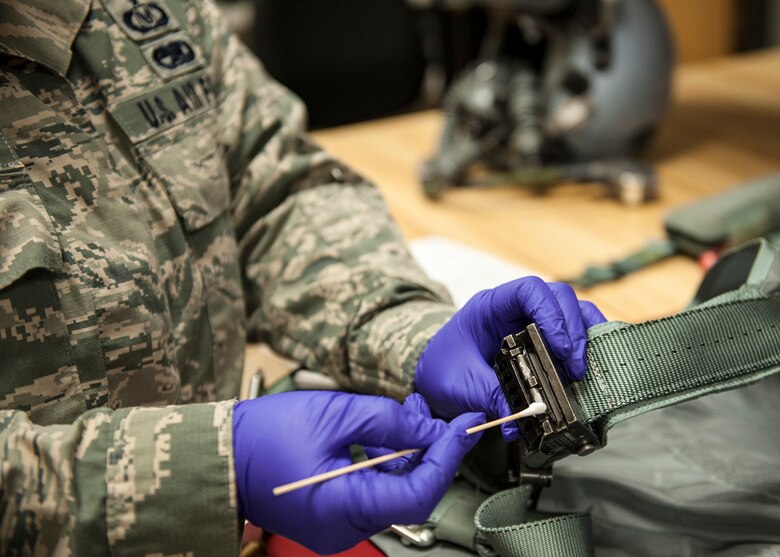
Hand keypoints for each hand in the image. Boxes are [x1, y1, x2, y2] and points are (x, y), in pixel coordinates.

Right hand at [232, 391, 483, 553]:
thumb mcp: (336, 415)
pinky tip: (385, 433)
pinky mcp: (330, 516)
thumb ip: (390, 423)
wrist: (218, 454)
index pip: (419, 492)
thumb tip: (432, 432)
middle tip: (435, 414)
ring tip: (408, 414)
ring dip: (406, 454)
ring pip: (391, 492)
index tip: (464, 428)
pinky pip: (370, 493)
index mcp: (345, 509)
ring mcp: (336, 527)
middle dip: (427, 451)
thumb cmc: (263, 436)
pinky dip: (384, 463)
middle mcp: (344, 529)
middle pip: (408, 493)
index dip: (446, 458)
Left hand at [414, 277, 605, 437]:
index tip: (559, 348)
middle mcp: (515, 308)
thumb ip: (491, 396)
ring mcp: (532, 322)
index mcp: (490, 306)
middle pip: (560, 298)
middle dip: (574, 331)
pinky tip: (584, 373)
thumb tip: (521, 418)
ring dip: (585, 340)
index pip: (529, 290)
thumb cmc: (442, 370)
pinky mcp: (543, 342)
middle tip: (575, 368)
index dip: (551, 313)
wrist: (433, 378)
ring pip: (573, 313)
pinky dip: (584, 351)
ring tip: (581, 373)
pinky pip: (573, 335)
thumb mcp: (460, 384)